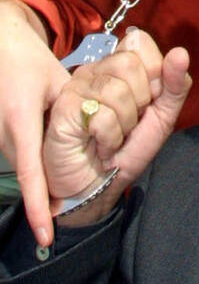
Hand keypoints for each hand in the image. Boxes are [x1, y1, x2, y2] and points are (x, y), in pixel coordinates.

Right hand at [0, 0, 70, 246]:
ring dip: (42, 186)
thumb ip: (78, 102)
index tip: (46, 234)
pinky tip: (49, 187)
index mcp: (22, 121)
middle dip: (45, 201)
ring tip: (58, 202)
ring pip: (29, 171)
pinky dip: (37, 174)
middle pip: (32, 177)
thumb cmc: (28, 61)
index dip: (38, 206)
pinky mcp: (3, 139)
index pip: (32, 172)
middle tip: (59, 219)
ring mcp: (1, 139)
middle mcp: (7, 136)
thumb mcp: (57, 80)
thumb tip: (102, 122)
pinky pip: (24, 162)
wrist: (0, 50)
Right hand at [42, 29, 190, 228]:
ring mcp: (76, 87)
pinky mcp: (64, 109)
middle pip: (129, 64)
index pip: (138, 41)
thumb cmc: (127, 149)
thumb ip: (176, 85)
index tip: (147, 101)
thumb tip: (180, 52)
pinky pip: (102, 116)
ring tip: (112, 136)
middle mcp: (94, 70)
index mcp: (117, 66)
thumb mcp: (162, 116)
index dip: (153, 72)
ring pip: (117, 92)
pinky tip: (99, 145)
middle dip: (140, 102)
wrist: (98, 186)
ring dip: (124, 125)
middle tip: (127, 122)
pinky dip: (109, 139)